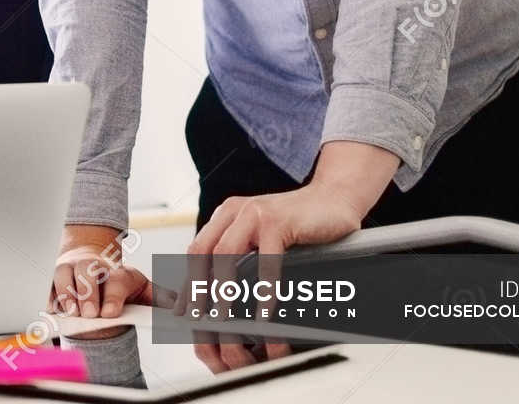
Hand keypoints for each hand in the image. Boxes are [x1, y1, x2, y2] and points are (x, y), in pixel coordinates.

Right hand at [49, 225, 151, 319]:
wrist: (92, 265)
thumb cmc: (118, 283)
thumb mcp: (142, 289)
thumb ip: (161, 298)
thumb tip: (179, 307)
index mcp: (116, 271)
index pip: (115, 279)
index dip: (113, 296)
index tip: (110, 313)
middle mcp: (91, 265)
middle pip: (87, 270)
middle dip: (88, 293)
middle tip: (91, 314)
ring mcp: (70, 269)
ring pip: (63, 273)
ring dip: (67, 293)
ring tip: (71, 312)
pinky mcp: (53, 277)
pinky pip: (46, 282)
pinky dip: (47, 294)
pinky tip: (51, 308)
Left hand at [185, 181, 364, 371]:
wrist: (333, 200)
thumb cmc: (297, 223)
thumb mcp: (260, 235)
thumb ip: (241, 253)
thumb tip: (217, 290)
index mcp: (226, 215)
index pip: (197, 249)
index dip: (188, 281)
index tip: (184, 310)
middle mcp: (234, 211)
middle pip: (202, 251)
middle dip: (196, 287)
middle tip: (197, 318)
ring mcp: (254, 213)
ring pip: (226, 254)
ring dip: (222, 289)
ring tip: (223, 317)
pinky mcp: (278, 221)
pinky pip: (266, 262)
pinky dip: (264, 290)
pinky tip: (264, 312)